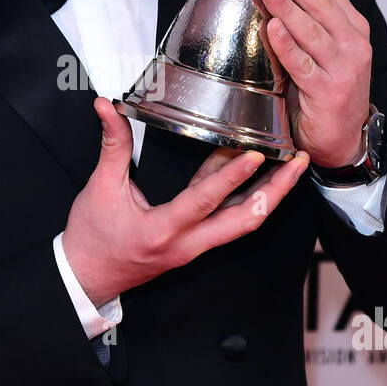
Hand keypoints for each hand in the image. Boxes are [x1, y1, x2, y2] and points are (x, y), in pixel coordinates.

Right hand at [61, 96, 308, 307]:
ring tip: (291, 168)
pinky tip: (256, 175)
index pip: (204, 200)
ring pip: (243, 223)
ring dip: (270, 196)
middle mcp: (188, 244)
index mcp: (163, 230)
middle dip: (276, 192)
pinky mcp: (196, 244)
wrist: (87, 278)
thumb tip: (108, 107)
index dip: (231, 177)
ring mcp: (195, 247)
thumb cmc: (92, 239)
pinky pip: (229, 221)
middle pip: (245, 221)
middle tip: (298, 164)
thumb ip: (112, 145)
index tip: (256, 155)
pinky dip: (246, 198)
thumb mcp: (100, 188)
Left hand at [255, 0, 371, 167]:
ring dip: (287, 6)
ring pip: (310, 30)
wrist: (342, 138)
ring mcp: (342, 67)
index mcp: (351, 25)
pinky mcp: (328, 92)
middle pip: (319, 2)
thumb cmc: (327, 87)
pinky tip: (271, 28)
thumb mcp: (324, 47)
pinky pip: (302, 65)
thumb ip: (309, 18)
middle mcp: (352, 42)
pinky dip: (286, 46)